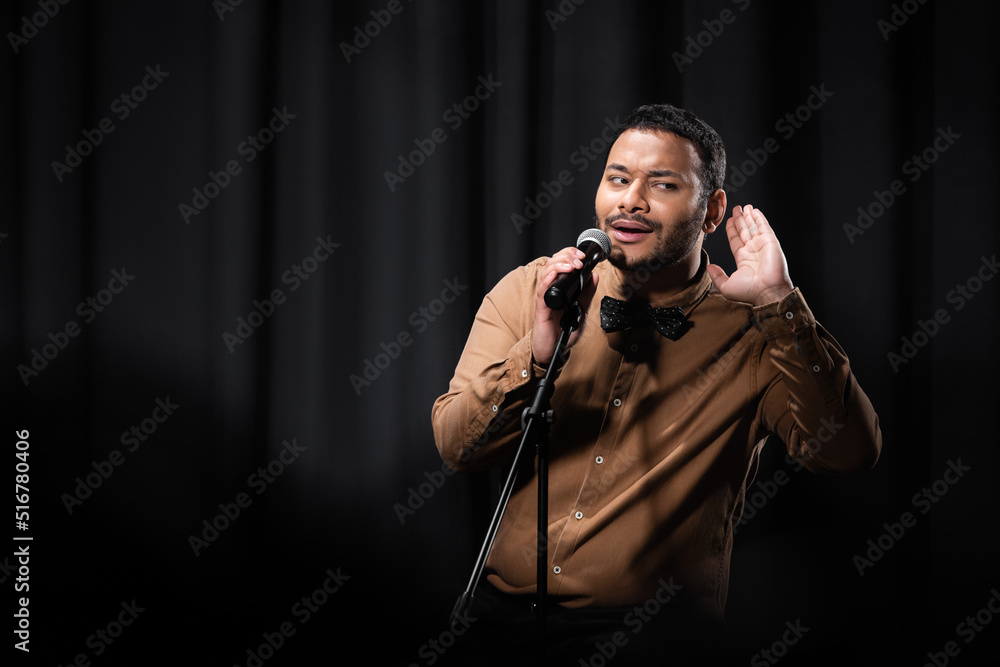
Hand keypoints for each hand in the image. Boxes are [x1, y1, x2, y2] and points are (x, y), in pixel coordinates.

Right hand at [531, 247, 599, 365]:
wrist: (553, 351)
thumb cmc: (563, 333)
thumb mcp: (582, 312)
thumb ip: (587, 295)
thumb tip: (594, 276)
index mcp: (562, 289)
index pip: (563, 264)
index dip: (570, 255)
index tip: (582, 255)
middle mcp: (553, 290)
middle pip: (554, 264)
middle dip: (566, 257)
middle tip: (578, 260)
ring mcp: (546, 298)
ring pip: (548, 273)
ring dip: (559, 265)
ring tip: (571, 266)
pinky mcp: (541, 308)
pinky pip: (543, 291)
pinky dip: (548, 280)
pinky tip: (555, 274)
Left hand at [706, 204, 794, 305]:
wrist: (767, 292)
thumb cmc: (749, 292)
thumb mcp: (727, 286)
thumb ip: (717, 276)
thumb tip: (709, 267)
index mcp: (743, 259)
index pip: (735, 240)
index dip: (732, 229)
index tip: (728, 220)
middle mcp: (752, 250)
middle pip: (744, 230)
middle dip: (739, 219)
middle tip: (735, 208)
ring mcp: (761, 245)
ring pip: (753, 226)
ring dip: (748, 216)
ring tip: (744, 207)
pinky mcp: (770, 241)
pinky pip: (764, 226)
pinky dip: (759, 217)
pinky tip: (754, 210)